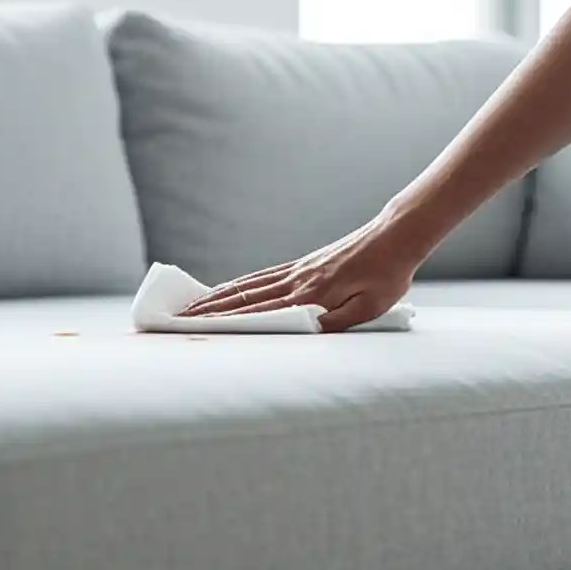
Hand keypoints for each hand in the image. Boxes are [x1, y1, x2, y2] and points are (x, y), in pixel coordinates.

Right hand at [178, 211, 428, 331]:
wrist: (395, 237)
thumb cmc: (387, 277)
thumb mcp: (370, 308)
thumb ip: (335, 322)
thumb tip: (301, 333)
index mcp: (311, 296)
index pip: (258, 313)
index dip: (224, 323)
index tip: (195, 329)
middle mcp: (297, 281)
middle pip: (243, 298)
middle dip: (207, 311)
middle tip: (175, 321)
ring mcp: (297, 270)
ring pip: (247, 286)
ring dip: (216, 298)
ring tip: (189, 307)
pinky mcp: (302, 264)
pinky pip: (262, 276)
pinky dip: (238, 284)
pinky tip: (226, 290)